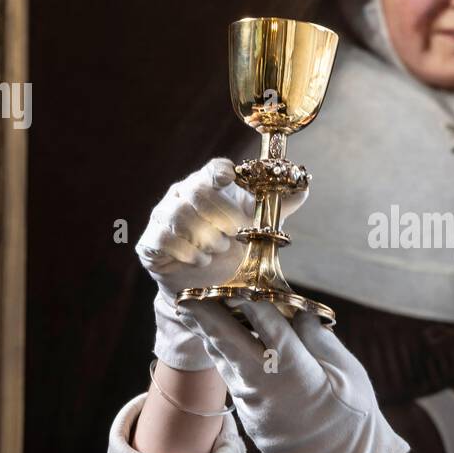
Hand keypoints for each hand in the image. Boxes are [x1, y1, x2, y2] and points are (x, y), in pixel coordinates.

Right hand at [135, 157, 307, 370]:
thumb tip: (304, 184)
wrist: (209, 284)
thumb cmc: (235, 247)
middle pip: (197, 191)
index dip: (220, 171)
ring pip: (179, 215)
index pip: (213, 168)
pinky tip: (200, 261)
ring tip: (218, 250)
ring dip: (206, 236)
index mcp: (210, 184)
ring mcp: (163, 217)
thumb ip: (281, 204)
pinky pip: (163, 239)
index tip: (229, 179)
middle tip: (236, 235)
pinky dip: (186, 252)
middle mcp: (182, 195)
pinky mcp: (150, 243)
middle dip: (221, 215)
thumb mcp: (261, 226)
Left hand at [173, 296, 409, 452]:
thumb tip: (297, 312)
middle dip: (207, 316)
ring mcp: (252, 403)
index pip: (266, 327)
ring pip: (225, 360)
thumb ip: (320, 340)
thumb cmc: (353, 420)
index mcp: (294, 372)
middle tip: (188, 295)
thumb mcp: (349, 375)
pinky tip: (220, 341)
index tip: (234, 282)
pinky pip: (233, 378)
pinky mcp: (249, 416)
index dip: (249, 302)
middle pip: (228, 342)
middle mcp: (264, 385)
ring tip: (193, 311)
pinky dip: (225, 355)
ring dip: (209, 334)